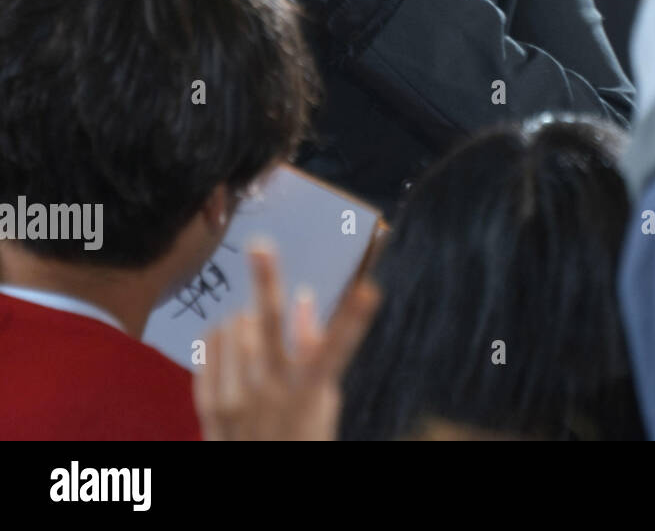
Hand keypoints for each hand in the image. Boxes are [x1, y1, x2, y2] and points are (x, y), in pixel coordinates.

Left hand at [194, 244, 380, 441]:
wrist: (263, 486)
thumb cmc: (302, 436)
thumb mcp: (321, 400)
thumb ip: (313, 348)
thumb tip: (305, 297)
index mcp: (311, 392)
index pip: (337, 347)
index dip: (353, 317)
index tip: (369, 289)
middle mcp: (273, 393)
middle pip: (269, 326)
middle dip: (267, 282)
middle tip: (261, 245)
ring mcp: (238, 399)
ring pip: (235, 327)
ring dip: (247, 316)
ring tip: (255, 327)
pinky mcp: (210, 405)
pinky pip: (211, 346)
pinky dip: (222, 335)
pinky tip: (231, 341)